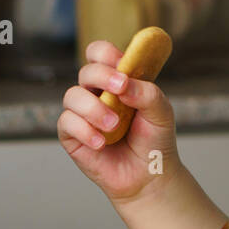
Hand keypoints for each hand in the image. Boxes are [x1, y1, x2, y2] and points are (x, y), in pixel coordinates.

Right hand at [57, 38, 178, 205]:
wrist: (150, 175)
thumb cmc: (154, 139)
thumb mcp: (161, 112)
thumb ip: (147, 93)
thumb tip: (124, 84)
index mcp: (116, 81)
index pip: (100, 54)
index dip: (106, 53)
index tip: (121, 63)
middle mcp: (96, 93)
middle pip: (86, 71)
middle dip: (102, 76)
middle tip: (120, 87)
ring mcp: (82, 114)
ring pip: (72, 96)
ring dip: (94, 108)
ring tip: (114, 126)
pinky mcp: (71, 136)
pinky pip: (67, 123)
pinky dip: (84, 131)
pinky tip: (101, 143)